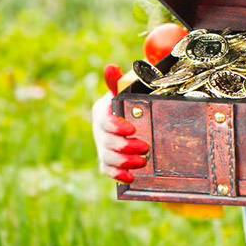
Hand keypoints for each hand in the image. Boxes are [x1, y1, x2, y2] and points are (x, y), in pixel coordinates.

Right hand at [91, 64, 148, 183]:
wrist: (130, 114)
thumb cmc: (130, 99)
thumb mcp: (126, 88)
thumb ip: (118, 81)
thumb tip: (110, 67)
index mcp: (102, 111)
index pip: (104, 121)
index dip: (116, 126)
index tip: (132, 129)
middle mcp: (100, 130)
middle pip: (107, 142)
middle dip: (125, 147)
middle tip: (145, 147)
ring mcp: (103, 146)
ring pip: (107, 158)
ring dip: (124, 162)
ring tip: (143, 161)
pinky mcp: (107, 159)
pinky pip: (107, 170)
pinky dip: (117, 175)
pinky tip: (130, 177)